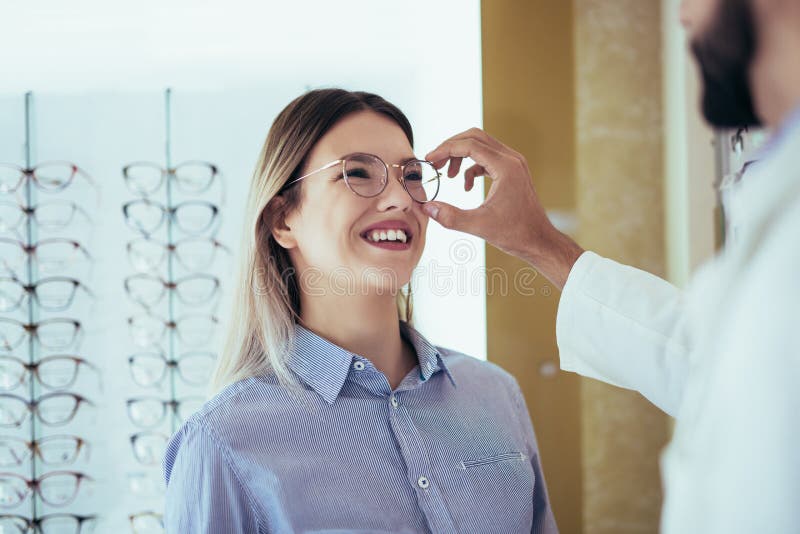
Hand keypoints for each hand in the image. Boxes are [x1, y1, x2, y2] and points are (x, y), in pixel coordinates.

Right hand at [424, 127, 583, 288]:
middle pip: (475, 137)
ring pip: (481, 146)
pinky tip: (466, 186)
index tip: (430, 160)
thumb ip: (451, 217)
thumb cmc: (516, 233)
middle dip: (451, 148)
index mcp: (505, 167)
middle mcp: (512, 159)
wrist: (539, 240)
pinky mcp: (512, 172)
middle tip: (435, 163)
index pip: (469, 145)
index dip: (445, 150)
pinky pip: (487, 159)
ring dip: (461, 156)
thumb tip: (427, 208)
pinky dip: (472, 167)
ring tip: (448, 175)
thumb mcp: (479, 226)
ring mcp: (514, 164)